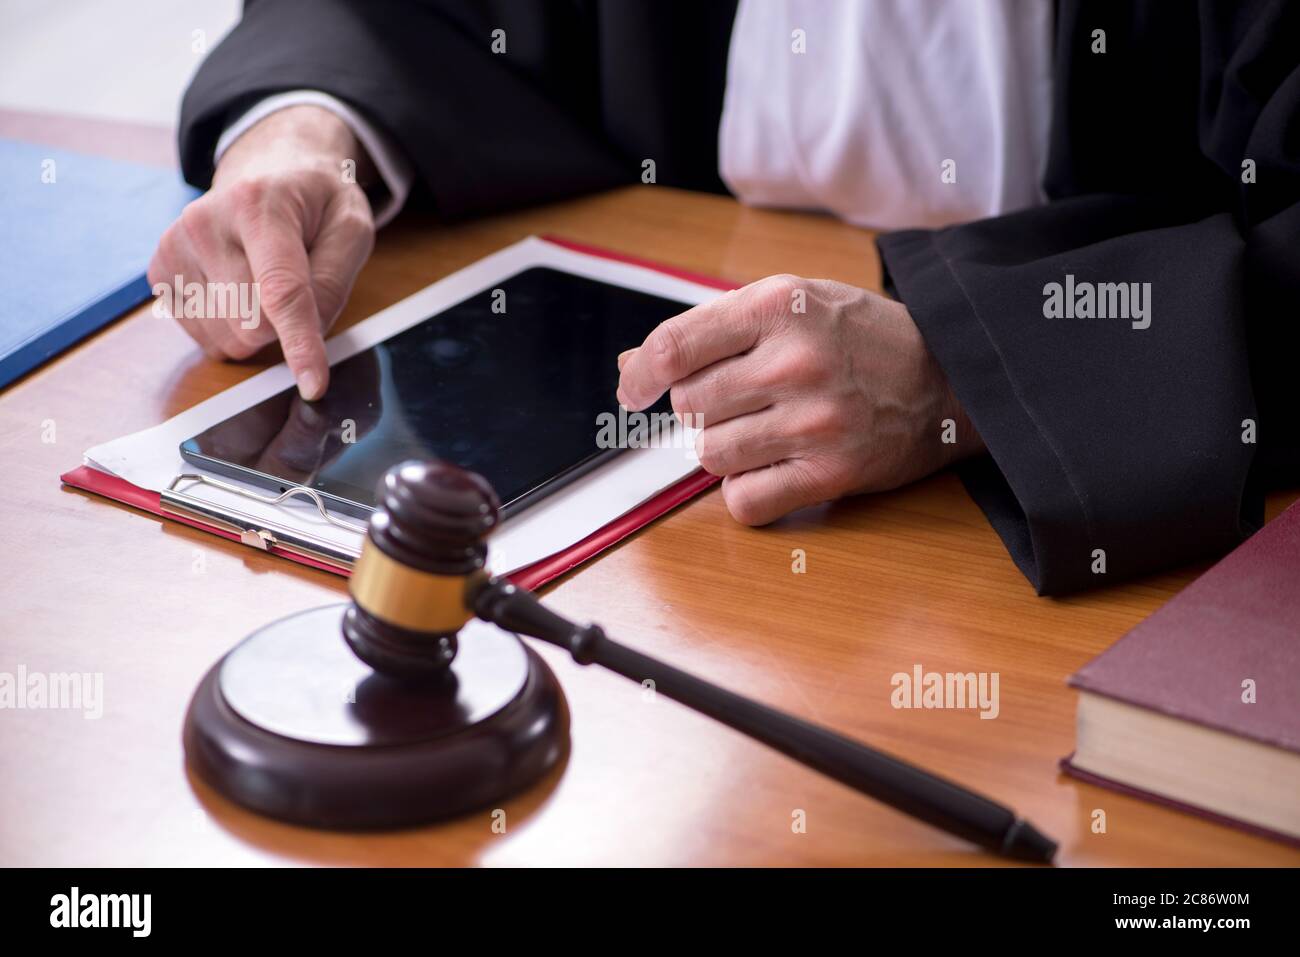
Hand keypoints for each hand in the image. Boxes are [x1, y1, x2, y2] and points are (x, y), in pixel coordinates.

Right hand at [148, 105, 375, 398]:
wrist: (266, 171)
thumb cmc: (314, 202)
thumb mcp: (351, 228)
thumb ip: (334, 280)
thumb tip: (308, 333)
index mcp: (258, 204)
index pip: (280, 290)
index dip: (299, 343)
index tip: (313, 385)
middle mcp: (204, 222)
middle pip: (253, 326)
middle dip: (286, 325)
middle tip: (297, 283)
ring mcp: (174, 247)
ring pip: (228, 340)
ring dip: (259, 328)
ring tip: (265, 279)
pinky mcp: (160, 272)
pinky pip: (207, 339)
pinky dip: (233, 328)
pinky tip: (240, 288)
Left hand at [616, 276, 983, 524]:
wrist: (949, 374)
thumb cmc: (859, 336)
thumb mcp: (790, 304)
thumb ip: (712, 331)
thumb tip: (634, 367)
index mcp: (779, 306)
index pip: (674, 347)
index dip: (640, 375)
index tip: (633, 391)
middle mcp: (795, 362)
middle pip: (688, 406)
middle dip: (700, 408)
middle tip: (740, 400)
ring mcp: (814, 421)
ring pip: (710, 454)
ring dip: (723, 448)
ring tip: (763, 430)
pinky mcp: (831, 473)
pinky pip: (744, 500)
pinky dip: (745, 492)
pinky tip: (770, 468)